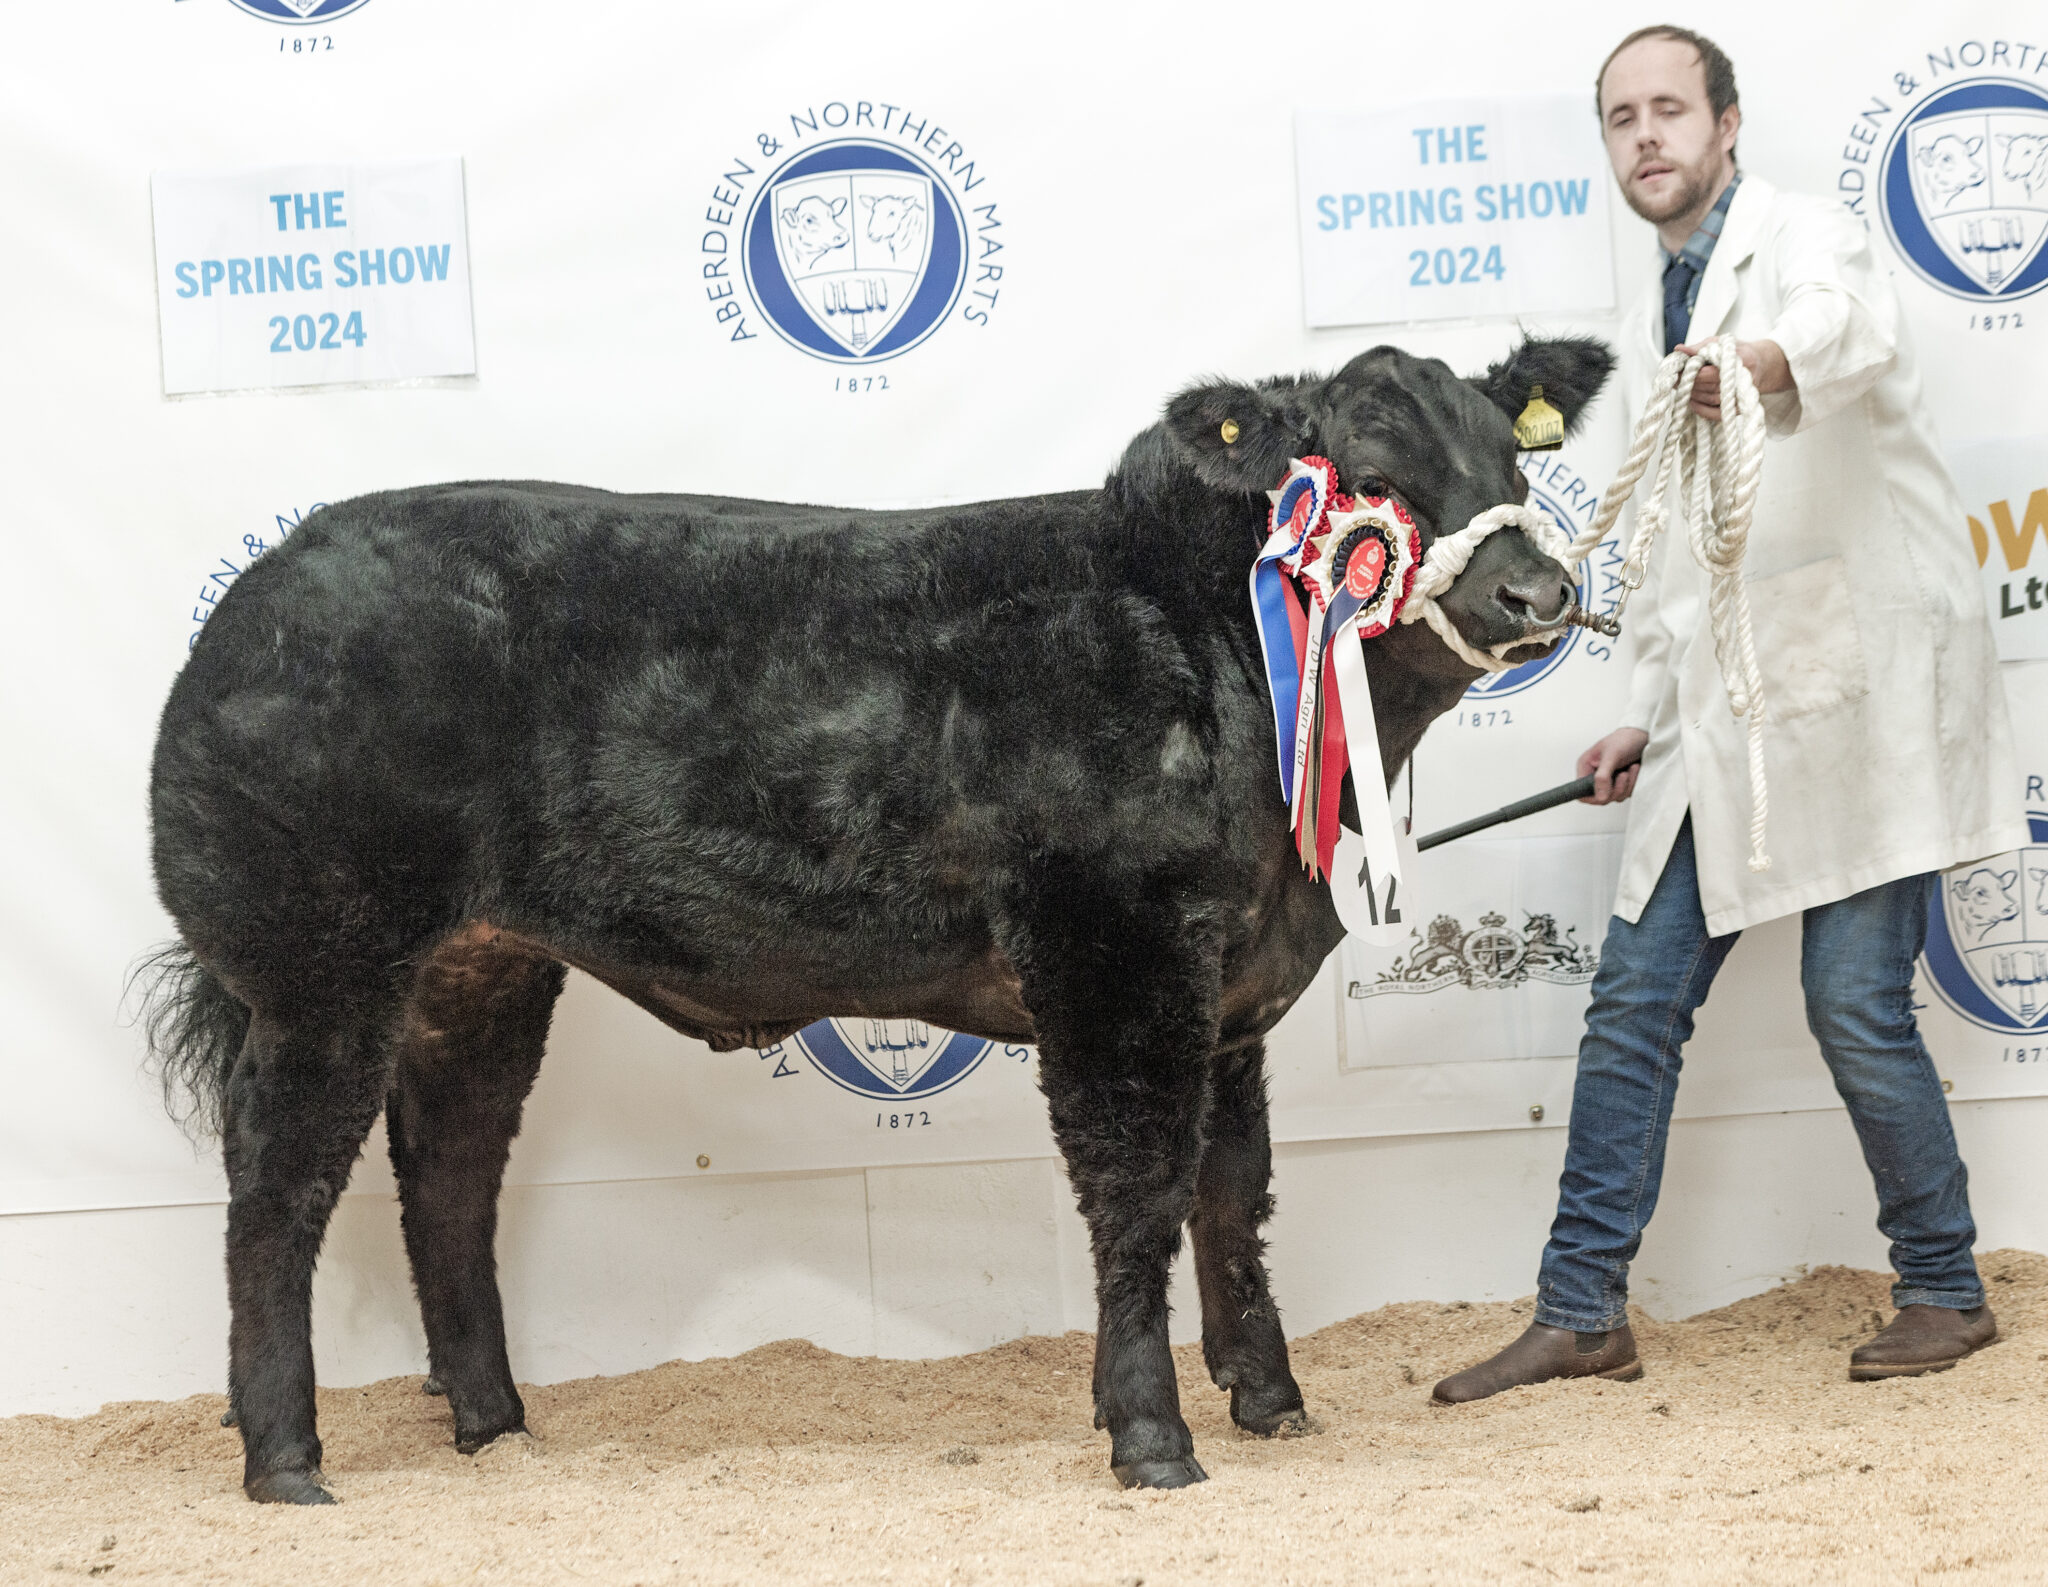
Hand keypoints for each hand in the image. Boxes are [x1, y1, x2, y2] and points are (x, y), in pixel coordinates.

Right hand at [1577, 727, 1648, 804]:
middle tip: (1623, 774)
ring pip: (1615, 797)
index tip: (1606, 793)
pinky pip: (1626, 793)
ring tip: (1632, 768)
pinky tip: (1635, 770)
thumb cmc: (1626, 739)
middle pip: (1600, 798)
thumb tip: (1599, 798)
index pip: (1581, 793)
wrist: (1644, 735)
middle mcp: (1595, 775)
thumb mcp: (1612, 755)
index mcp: (1586, 767)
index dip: (1593, 797)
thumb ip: (1603, 777)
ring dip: (1627, 784)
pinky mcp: (1622, 782)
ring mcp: (1609, 780)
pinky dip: (1633, 784)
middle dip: (1616, 789)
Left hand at [1676, 339, 1790, 421]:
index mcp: (1739, 360)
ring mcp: (1741, 395)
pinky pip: (1717, 414)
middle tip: (1676, 380)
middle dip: (1689, 384)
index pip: (1710, 372)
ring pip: (1710, 399)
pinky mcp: (1738, 407)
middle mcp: (1742, 379)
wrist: (1760, 364)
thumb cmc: (1736, 351)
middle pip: (1708, 387)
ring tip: (1682, 388)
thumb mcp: (1719, 343)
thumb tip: (1678, 349)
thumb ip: (1699, 347)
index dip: (1691, 372)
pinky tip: (1692, 402)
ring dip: (1693, 395)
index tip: (1677, 370)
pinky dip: (1701, 410)